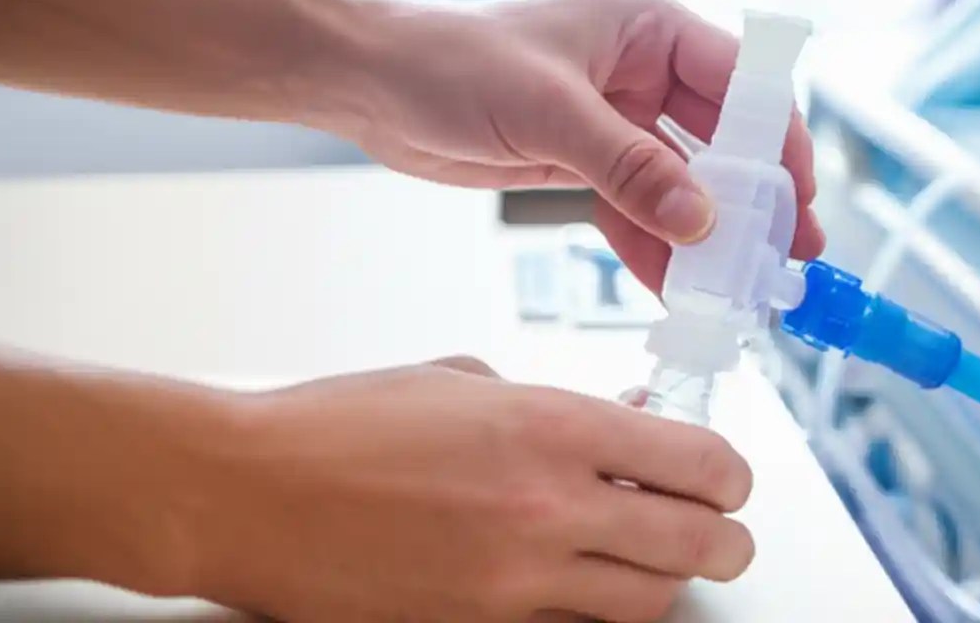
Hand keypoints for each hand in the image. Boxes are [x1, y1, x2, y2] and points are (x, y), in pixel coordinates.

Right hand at [190, 357, 754, 622]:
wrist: (247, 491)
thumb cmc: (341, 424)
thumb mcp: (462, 379)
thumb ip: (554, 406)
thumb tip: (622, 426)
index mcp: (549, 427)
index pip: (698, 462)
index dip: (731, 474)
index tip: (728, 478)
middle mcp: (545, 509)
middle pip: (697, 546)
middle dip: (727, 540)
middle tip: (725, 534)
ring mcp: (512, 584)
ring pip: (645, 604)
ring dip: (666, 581)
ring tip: (656, 560)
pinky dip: (592, 609)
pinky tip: (579, 581)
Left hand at [323, 0, 823, 291]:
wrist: (372, 86)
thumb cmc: (450, 64)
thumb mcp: (550, 113)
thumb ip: (631, 169)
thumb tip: (704, 221)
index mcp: (646, 25)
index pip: (741, 80)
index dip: (778, 141)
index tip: (798, 201)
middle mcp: (641, 68)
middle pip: (720, 138)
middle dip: (751, 199)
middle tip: (784, 258)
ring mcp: (614, 117)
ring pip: (680, 182)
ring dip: (705, 234)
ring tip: (738, 289)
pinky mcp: (583, 159)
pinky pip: (634, 208)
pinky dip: (652, 248)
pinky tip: (676, 289)